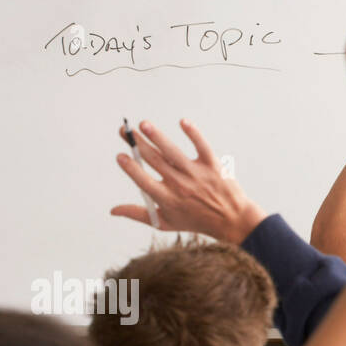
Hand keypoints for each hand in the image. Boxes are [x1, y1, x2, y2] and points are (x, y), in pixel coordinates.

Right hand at [111, 119, 265, 242]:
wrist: (232, 222)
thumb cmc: (195, 221)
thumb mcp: (165, 222)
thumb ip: (138, 214)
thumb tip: (112, 210)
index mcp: (167, 199)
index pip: (143, 181)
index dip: (130, 168)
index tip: (120, 156)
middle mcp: (180, 185)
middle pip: (154, 160)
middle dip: (136, 144)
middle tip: (124, 130)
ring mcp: (197, 174)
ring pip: (173, 152)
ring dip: (157, 136)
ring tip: (143, 124)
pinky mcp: (213, 166)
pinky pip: (201, 146)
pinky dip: (193, 133)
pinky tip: (182, 122)